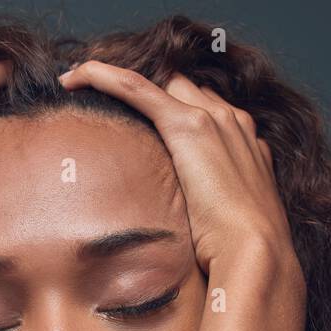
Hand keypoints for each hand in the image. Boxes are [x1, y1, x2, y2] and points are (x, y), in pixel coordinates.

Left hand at [58, 62, 299, 281]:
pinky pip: (135, 86)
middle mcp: (232, 121)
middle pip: (183, 89)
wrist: (257, 253)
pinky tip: (73, 78)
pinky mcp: (186, 125)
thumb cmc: (240, 252)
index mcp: (247, 143)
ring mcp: (212, 118)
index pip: (205, 110)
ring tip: (80, 88)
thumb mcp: (226, 225)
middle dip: (151, 97)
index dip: (173, 112)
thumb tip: (183, 232)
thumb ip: (209, 212)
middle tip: (109, 113)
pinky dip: (102, 77)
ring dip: (124, 85)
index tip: (145, 129)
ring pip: (161, 82)